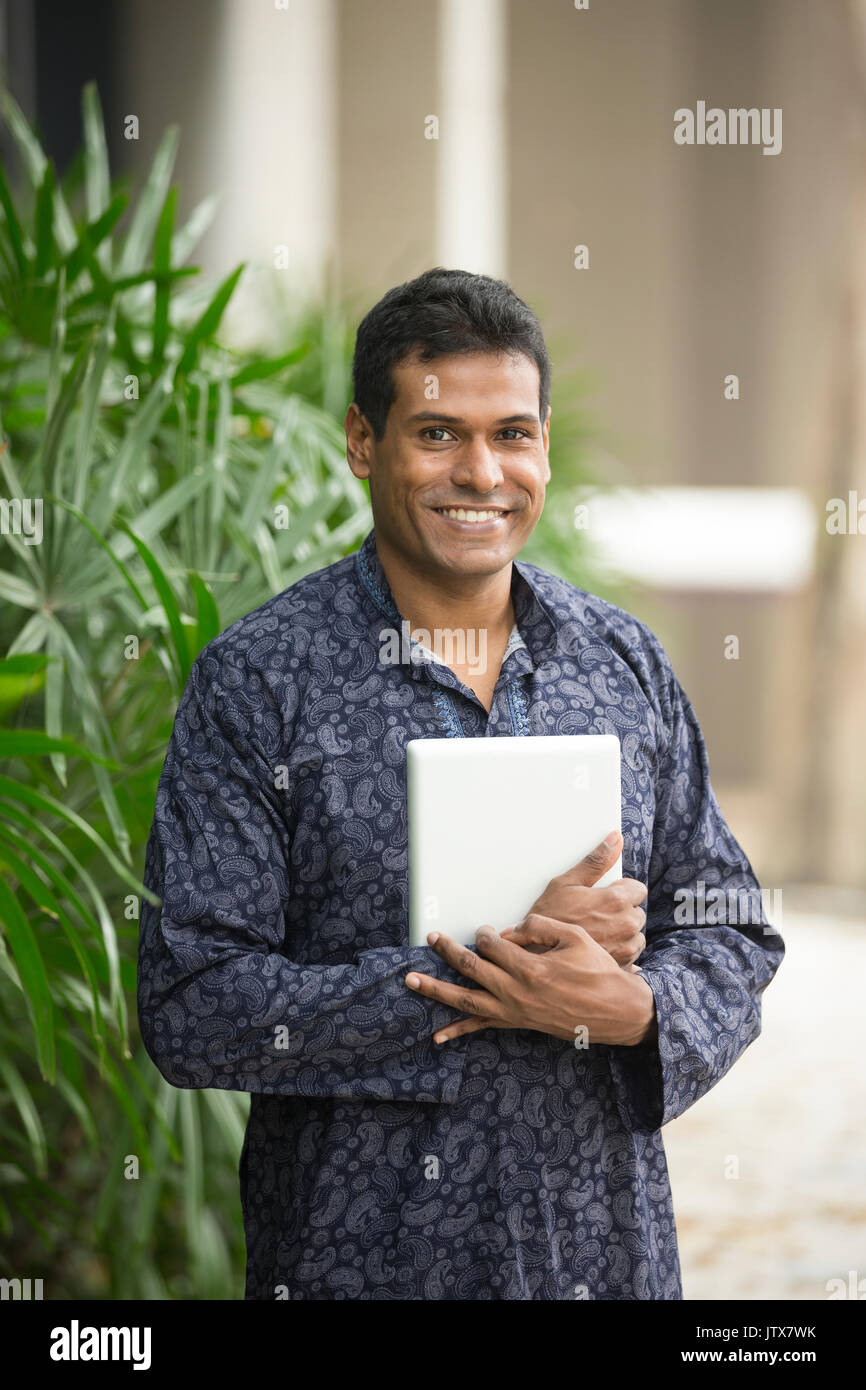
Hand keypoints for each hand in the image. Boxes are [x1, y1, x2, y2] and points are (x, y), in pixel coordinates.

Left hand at [405, 913, 656, 1046]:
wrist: (616, 1011)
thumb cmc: (598, 971)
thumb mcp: (576, 938)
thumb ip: (541, 926)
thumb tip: (511, 926)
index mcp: (531, 967)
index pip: (493, 946)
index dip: (484, 934)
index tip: (484, 930)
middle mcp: (516, 992)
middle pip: (472, 968)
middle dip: (448, 952)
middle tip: (432, 938)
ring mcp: (514, 1011)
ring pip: (466, 1000)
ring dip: (436, 990)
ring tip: (411, 981)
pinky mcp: (517, 1023)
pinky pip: (482, 1028)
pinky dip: (457, 1031)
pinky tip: (436, 1036)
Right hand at [511, 830, 647, 967]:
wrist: (535, 956)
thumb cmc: (548, 918)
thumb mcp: (566, 883)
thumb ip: (595, 861)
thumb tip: (615, 838)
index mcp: (616, 900)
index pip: (638, 889)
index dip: (621, 891)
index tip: (606, 896)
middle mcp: (626, 924)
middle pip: (637, 912)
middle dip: (621, 912)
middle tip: (596, 915)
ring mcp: (625, 947)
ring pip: (635, 935)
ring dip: (622, 932)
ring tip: (597, 933)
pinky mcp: (622, 966)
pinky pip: (631, 955)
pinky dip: (619, 951)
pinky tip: (599, 948)